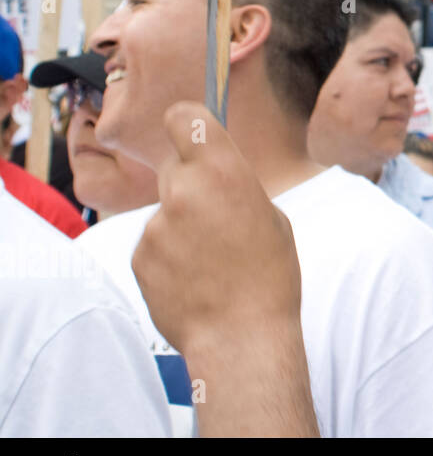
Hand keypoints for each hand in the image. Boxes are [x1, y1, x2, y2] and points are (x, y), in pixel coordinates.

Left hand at [133, 101, 316, 434]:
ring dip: (181, 227)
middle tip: (217, 219)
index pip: (184, 118)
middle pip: (176, 169)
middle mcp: (184, 190)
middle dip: (191, 185)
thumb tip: (215, 179)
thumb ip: (236, 188)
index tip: (190, 133)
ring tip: (211, 262)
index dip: (186, 123)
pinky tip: (194, 280)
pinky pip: (153, 245)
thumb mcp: (271, 218)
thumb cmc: (270, 277)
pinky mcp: (138, 257)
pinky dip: (169, 258)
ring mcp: (155, 225)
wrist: (241, 337)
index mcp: (224, 172)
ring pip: (166, 212)